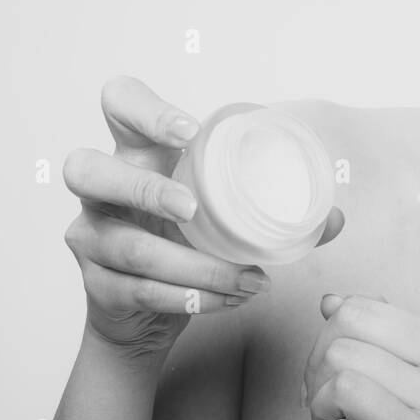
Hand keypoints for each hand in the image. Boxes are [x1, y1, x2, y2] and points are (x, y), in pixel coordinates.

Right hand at [62, 75, 343, 355]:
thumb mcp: (226, 218)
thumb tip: (334, 218)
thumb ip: (276, 213)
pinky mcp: (97, 284)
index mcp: (139, 154)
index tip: (189, 132)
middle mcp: (104, 191)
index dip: (145, 110)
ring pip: (128, 247)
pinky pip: (140, 291)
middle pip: (85, 168)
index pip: (119, 103)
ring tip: (247, 280)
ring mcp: (92, 237)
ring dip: (195, 266)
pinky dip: (192, 298)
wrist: (147, 316)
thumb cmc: (188, 245)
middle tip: (192, 209)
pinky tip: (230, 300)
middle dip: (142, 188)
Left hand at [303, 190, 419, 419]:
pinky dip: (323, 411)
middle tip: (339, 389)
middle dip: (324, 351)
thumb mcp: (393, 374)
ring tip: (341, 416)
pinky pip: (345, 386)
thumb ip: (374, 333)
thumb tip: (333, 302)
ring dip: (319, 389)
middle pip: (359, 314)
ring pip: (341, 352)